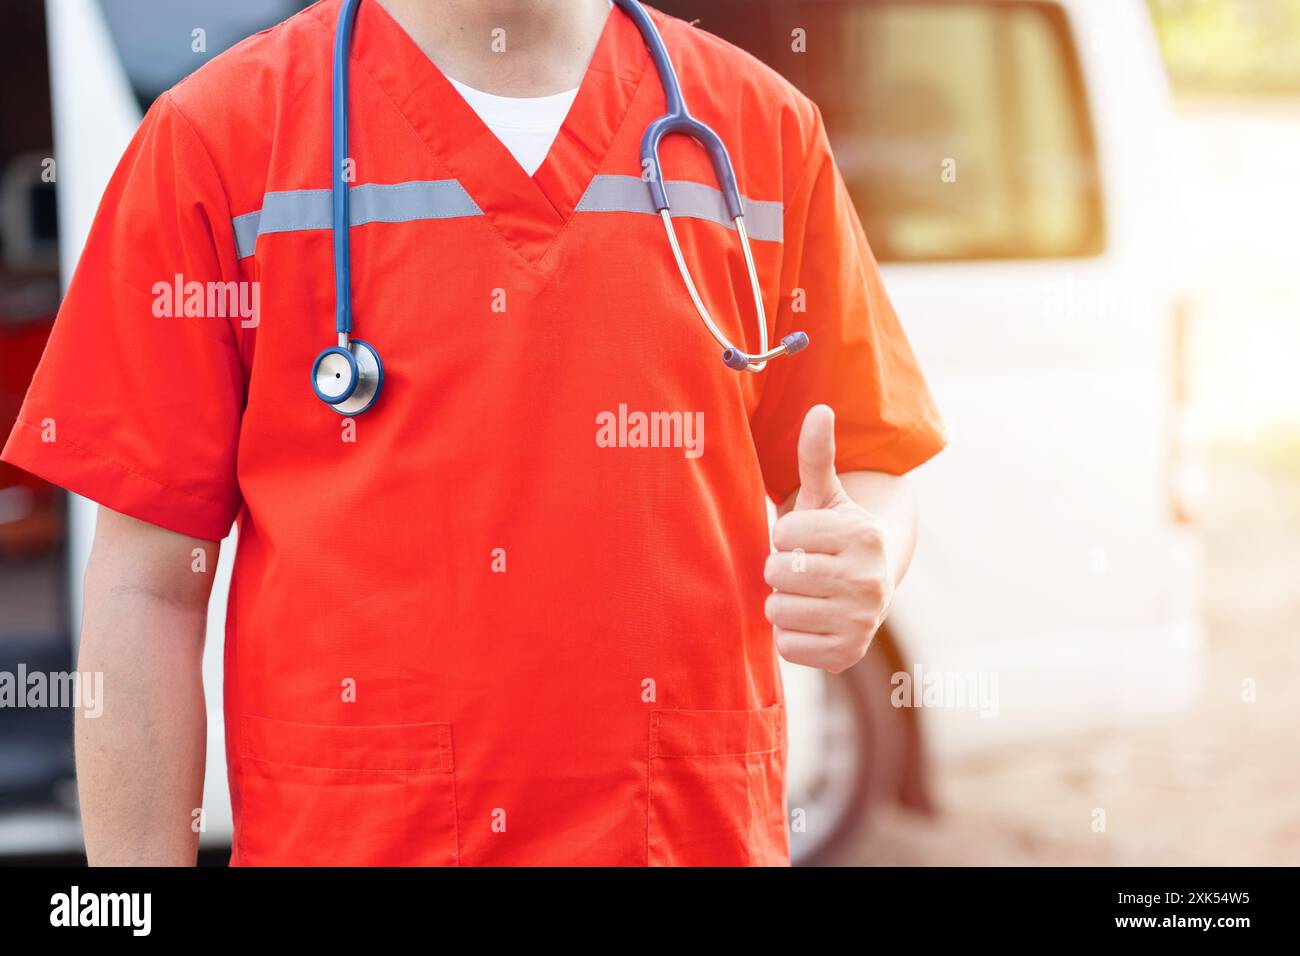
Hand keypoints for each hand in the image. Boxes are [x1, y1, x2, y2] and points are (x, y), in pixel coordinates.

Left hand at [764, 405, 891, 673]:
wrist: (868, 589)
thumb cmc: (834, 537)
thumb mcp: (826, 497)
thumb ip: (816, 458)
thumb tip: (819, 409)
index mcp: (862, 536)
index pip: (784, 534)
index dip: (784, 536)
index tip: (805, 540)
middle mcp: (868, 580)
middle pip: (777, 573)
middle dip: (779, 570)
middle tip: (803, 570)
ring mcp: (860, 622)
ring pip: (777, 610)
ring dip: (782, 602)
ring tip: (807, 594)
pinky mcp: (846, 655)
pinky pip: (786, 645)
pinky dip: (789, 635)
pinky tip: (811, 622)